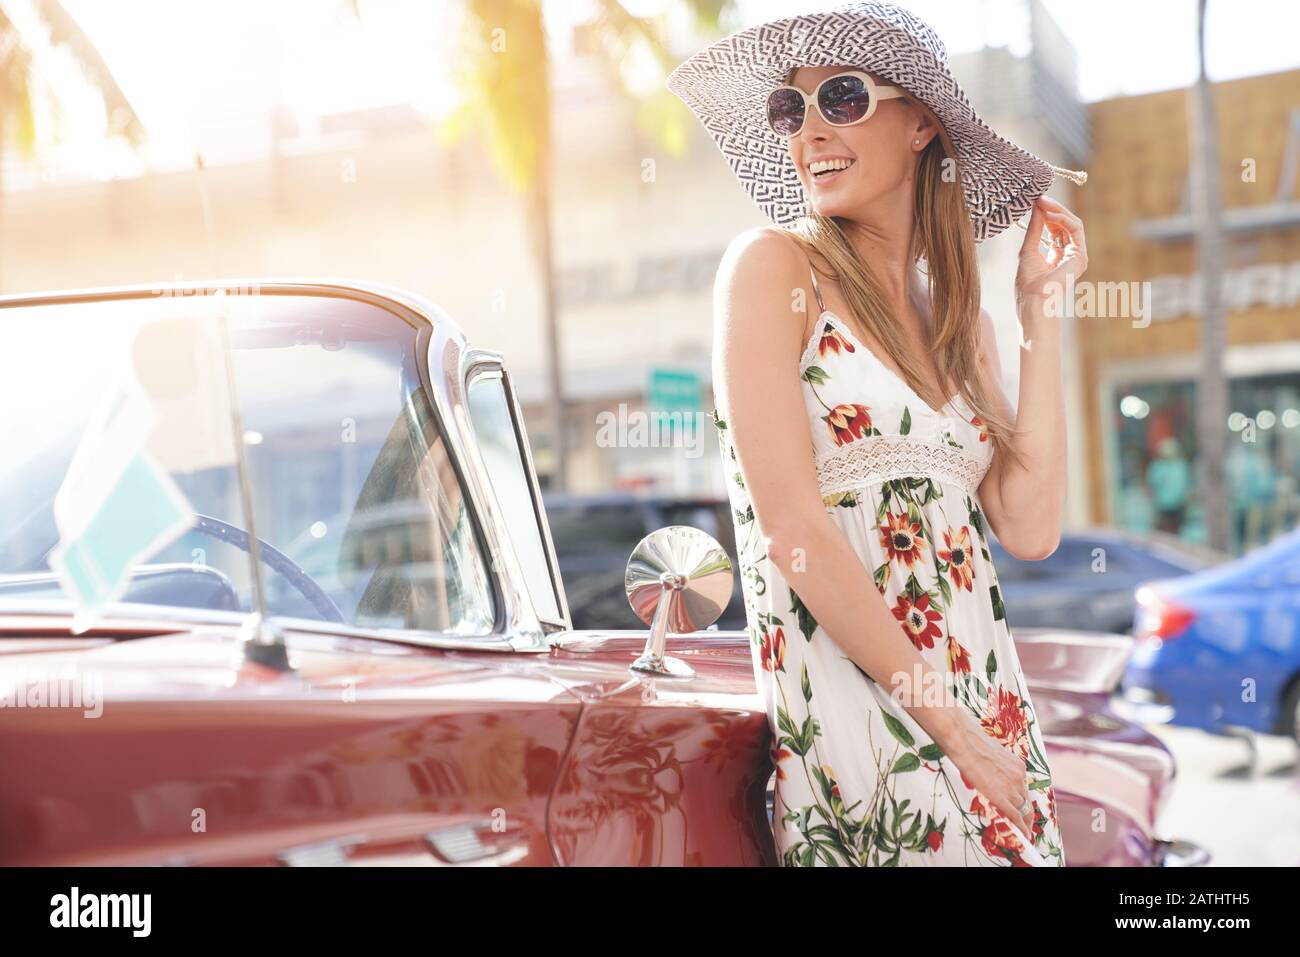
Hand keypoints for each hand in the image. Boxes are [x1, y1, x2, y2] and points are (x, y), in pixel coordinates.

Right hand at [948, 715, 1034, 841]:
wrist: (963, 741)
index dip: (1023, 801)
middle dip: (1028, 815)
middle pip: (1026, 801)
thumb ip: (993, 765)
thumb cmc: (969, 741)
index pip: (1023, 788)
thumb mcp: (989, 753)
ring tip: (1024, 834)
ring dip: (1024, 823)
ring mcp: (1012, 786)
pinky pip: (1016, 816)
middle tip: (1027, 827)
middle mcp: (1019, 776)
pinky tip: (1024, 836)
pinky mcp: (1001, 796)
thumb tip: (985, 771)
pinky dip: (1021, 827)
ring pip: (1023, 810)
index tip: (1022, 808)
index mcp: (1016, 764)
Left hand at [1014, 195, 1087, 316]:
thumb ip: (1035, 228)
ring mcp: (1077, 255)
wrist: (1033, 301)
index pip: (1056, 227)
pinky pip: (1075, 229)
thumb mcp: (1028, 249)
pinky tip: (1049, 213)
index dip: (1046, 213)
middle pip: (1065, 223)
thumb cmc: (1027, 283)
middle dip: (1052, 208)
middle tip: (1039, 197)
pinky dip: (1063, 218)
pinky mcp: (1080, 255)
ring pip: (1072, 223)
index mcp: (1057, 254)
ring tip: (1043, 202)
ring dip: (1057, 210)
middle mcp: (1069, 253)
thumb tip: (1037, 206)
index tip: (1035, 201)